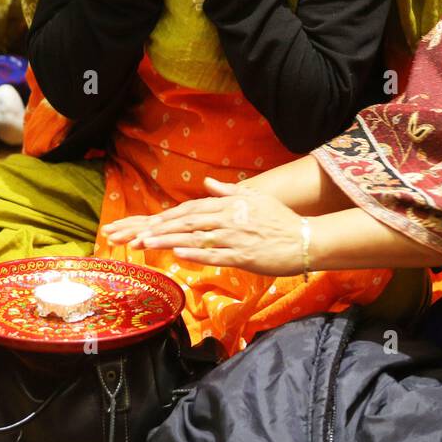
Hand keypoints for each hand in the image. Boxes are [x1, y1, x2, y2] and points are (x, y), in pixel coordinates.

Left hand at [102, 177, 307, 276]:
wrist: (305, 240)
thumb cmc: (281, 221)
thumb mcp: (256, 199)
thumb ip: (230, 192)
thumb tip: (207, 184)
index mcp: (232, 205)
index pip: (193, 209)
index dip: (169, 216)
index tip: (147, 223)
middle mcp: (230, 219)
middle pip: (189, 223)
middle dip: (161, 229)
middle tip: (136, 236)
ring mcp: (236, 238)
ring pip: (196, 238)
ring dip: (169, 241)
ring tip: (146, 245)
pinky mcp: (243, 256)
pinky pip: (215, 255)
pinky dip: (196, 254)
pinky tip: (178, 253)